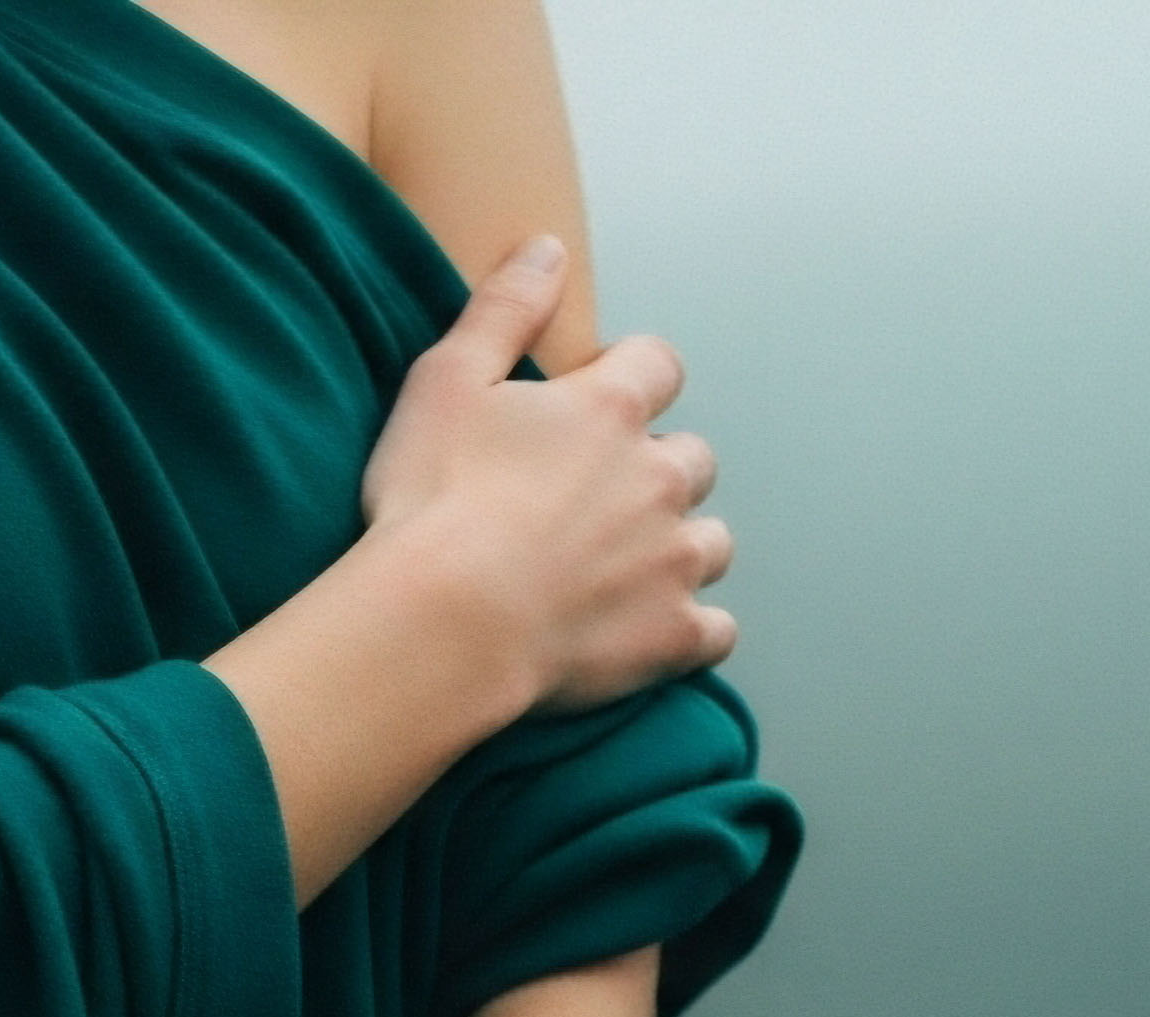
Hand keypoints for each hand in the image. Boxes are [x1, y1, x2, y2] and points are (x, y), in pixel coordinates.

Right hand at [356, 234, 735, 713]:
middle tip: (595, 498)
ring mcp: (674, 559)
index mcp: (611, 409)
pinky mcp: (672, 633)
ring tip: (624, 566)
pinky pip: (717, 629)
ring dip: (680, 545)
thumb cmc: (433, 500)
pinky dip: (694, 628)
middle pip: (692, 458)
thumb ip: (504, 308)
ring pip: (713, 540)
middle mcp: (659, 478)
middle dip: (658, 469)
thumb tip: (546, 249)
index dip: (632, 379)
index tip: (597, 404)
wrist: (446, 622)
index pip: (658, 365)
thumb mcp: (446, 380)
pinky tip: (653, 629)